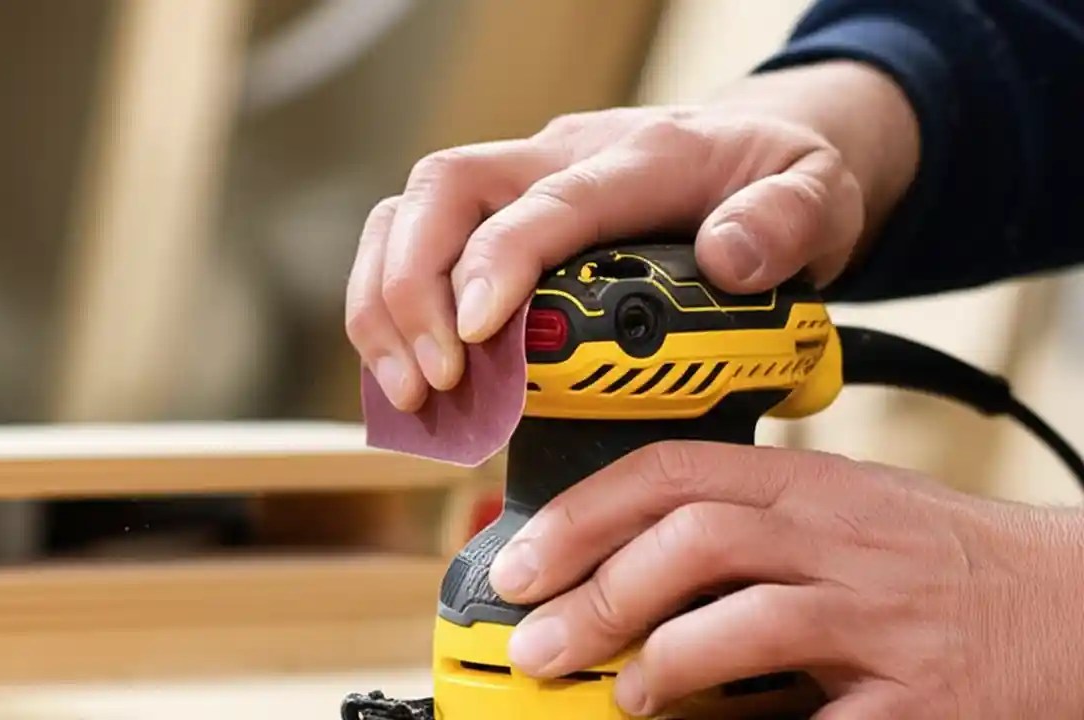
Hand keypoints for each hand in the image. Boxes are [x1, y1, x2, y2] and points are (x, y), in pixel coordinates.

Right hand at [345, 60, 918, 411]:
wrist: (751, 151)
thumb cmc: (776, 179)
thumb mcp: (821, 196)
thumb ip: (788, 224)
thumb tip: (727, 261)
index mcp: (638, 157)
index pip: (546, 201)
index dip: (499, 265)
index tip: (473, 339)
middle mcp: (560, 161)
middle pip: (443, 191)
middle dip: (412, 289)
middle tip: (430, 381)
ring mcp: (519, 186)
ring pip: (409, 215)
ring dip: (386, 304)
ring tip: (407, 391)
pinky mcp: (497, 221)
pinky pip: (416, 249)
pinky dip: (392, 312)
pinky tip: (405, 377)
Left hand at [487, 441, 1083, 717]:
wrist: (1073, 605)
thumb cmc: (939, 560)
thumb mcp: (841, 510)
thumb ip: (743, 521)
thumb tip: (619, 558)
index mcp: (811, 486)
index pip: (672, 473)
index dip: (581, 516)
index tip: (521, 562)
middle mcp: (842, 539)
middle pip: (695, 543)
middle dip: (598, 593)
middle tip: (538, 644)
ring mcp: (883, 617)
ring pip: (749, 617)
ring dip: (663, 658)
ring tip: (624, 692)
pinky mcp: (919, 699)